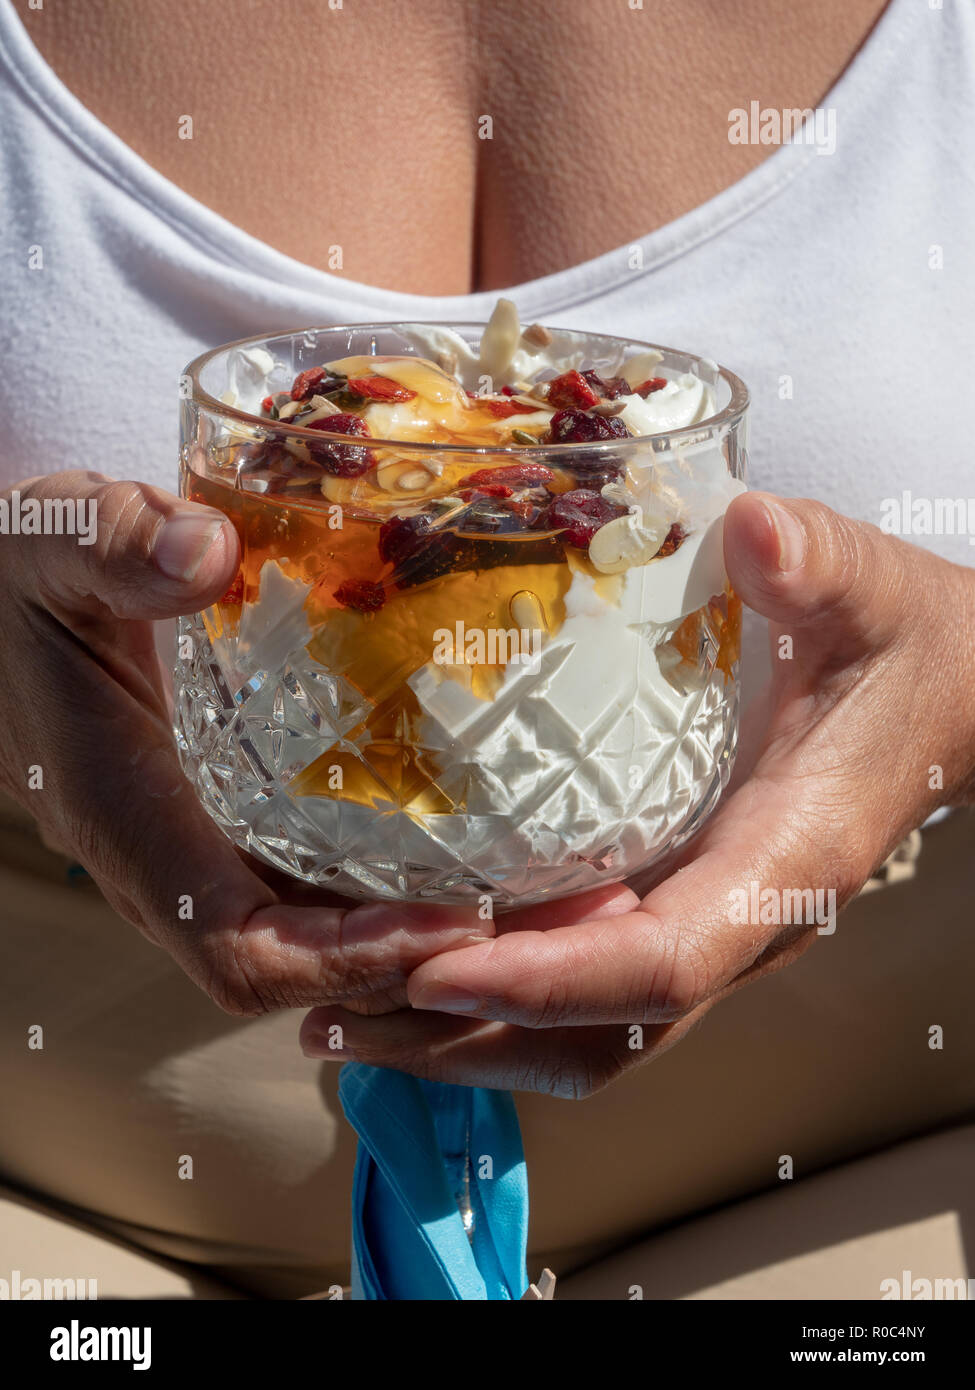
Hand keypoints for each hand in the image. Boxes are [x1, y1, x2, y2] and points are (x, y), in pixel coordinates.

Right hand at [2, 472, 491, 1014]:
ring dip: (420, 928)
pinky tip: (478, 833)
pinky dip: (395, 877)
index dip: (343, 962)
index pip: (239, 949)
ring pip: (319, 928)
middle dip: (417, 959)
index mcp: (131, 821)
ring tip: (545, 892)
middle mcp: (176, 863)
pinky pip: (320, 874)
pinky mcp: (235, 818)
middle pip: (304, 964)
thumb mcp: (50, 542)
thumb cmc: (21, 579)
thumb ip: (110, 543)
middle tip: (544, 917)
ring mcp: (209, 847)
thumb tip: (204, 553)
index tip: (453, 926)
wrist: (0, 609)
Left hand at [300, 492, 974, 1092]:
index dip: (548, 978)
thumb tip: (757, 531)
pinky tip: (408, 966)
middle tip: (334, 1014)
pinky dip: (495, 996)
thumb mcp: (870, 593)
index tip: (433, 970)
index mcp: (782, 864)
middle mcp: (739, 925)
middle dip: (469, 1038)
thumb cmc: (903, 650)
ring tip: (338, 1017)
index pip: (662, 961)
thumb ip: (818, 565)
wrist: (945, 697)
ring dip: (465, 1041)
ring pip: (586, 1035)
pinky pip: (582, 989)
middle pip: (599, 1035)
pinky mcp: (676, 910)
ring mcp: (705, 929)